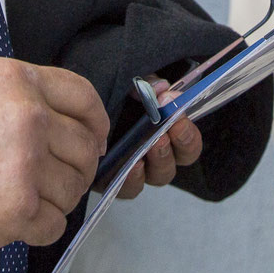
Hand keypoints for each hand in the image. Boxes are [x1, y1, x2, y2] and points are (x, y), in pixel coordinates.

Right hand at [0, 58, 109, 253]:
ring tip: (12, 199)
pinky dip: (37, 229)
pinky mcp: (15, 209)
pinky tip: (6, 220)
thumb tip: (63, 129)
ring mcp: (25, 164)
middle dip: (75, 168)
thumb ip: (19, 101)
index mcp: (17, 80)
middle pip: (86, 148)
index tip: (95, 139)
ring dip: (52, 201)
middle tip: (49, 181)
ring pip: (73, 190)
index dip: (95, 124)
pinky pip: (54, 226)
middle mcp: (28, 116)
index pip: (85, 98)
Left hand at [115, 79, 203, 200]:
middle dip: (171, 148)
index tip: (179, 116)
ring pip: (155, 178)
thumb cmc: (119, 99)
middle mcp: (154, 160)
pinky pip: (128, 187)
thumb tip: (162, 87)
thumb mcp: (135, 85)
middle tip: (164, 132)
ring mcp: (135, 173)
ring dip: (156, 161)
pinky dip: (132, 178)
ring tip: (150, 145)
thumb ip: (149, 84)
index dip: (188, 135)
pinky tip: (130, 164)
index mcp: (167, 139)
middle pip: (174, 165)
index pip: (188, 146)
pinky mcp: (113, 180)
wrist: (85, 110)